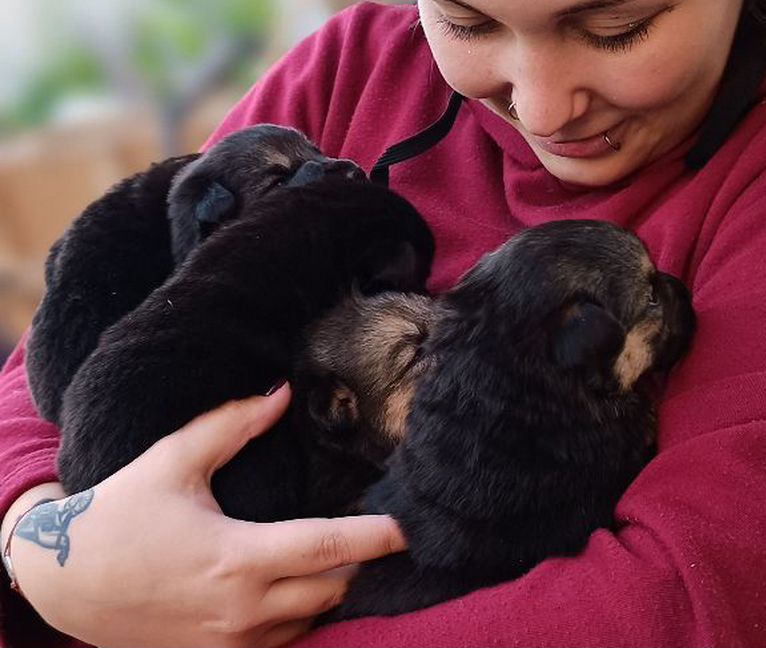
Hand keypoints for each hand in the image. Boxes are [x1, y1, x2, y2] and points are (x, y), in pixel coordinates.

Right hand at [9, 385, 404, 647]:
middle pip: (334, 589)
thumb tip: (281, 392)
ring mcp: (232, 642)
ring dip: (334, 588)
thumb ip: (233, 425)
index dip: (376, 537)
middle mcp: (242, 609)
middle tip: (378, 531)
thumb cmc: (120, 515)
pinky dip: (305, 613)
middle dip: (361, 561)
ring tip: (346, 553)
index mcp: (237, 557)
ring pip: (314, 619)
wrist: (65, 584)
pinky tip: (305, 584)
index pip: (328, 547)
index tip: (409, 525)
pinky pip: (286, 640)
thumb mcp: (173, 460)